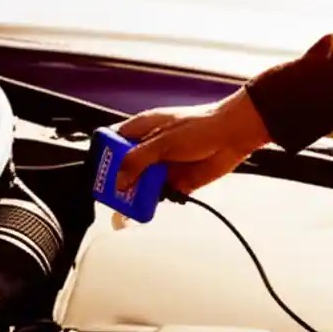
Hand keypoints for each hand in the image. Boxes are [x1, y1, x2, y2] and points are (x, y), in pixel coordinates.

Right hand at [115, 90, 272, 194]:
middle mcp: (150, 147)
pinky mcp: (176, 180)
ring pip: (141, 184)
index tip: (100, 172)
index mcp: (142, 129)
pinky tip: (150, 205)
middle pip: (125, 168)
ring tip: (130, 205)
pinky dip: (154, 201)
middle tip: (113, 195)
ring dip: (136, 194)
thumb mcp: (163, 142)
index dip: (105, 157)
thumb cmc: (202, 126)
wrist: (233, 136)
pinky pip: (159, 195)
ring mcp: (162, 164)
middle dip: (119, 182)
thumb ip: (138, 161)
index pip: (114, 142)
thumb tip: (120, 179)